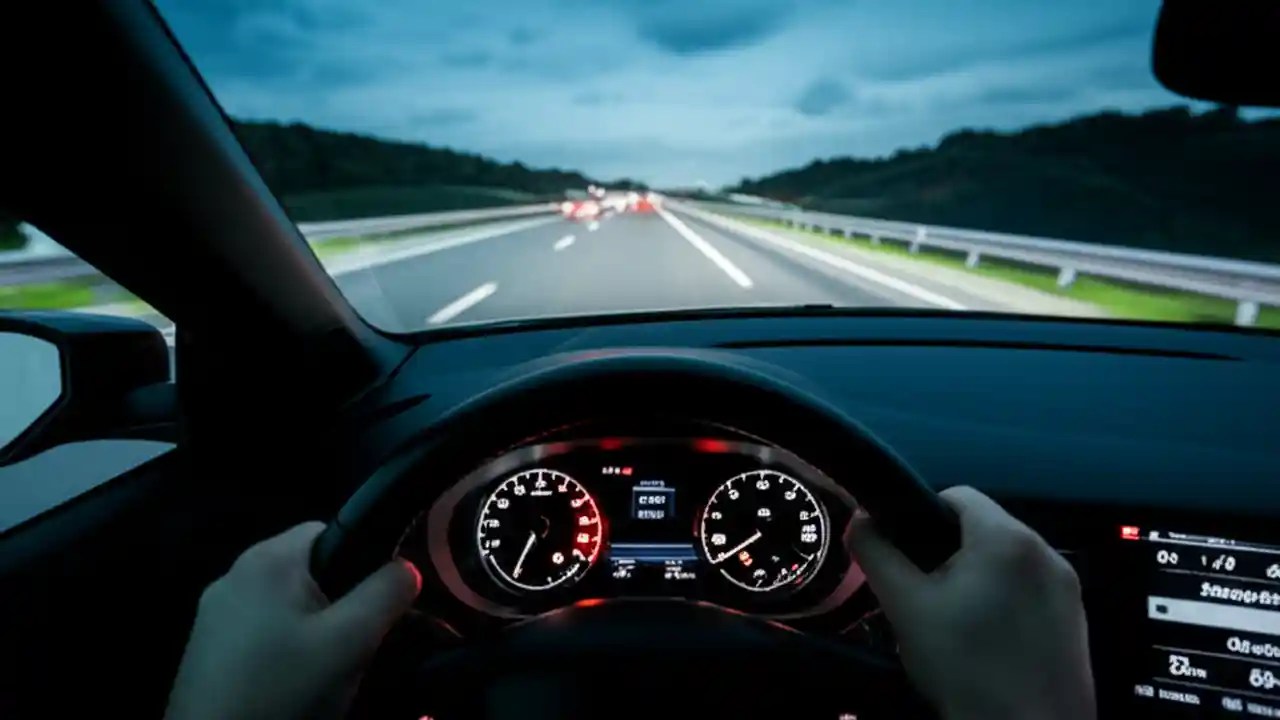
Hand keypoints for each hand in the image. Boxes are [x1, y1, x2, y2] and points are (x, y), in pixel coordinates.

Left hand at [165, 522, 420, 719]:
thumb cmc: (283, 688)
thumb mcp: (350, 642)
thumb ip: (386, 595)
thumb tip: (409, 567)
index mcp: (266, 559)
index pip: (328, 530)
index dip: (363, 561)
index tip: (375, 604)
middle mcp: (233, 575)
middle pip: (308, 572)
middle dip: (338, 604)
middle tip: (352, 645)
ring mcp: (214, 615)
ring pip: (285, 606)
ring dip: (311, 631)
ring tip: (323, 671)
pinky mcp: (205, 650)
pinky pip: (260, 632)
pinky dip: (282, 651)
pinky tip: (289, 684)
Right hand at [849, 487, 1094, 719]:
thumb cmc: (964, 666)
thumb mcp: (906, 607)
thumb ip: (877, 554)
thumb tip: (860, 520)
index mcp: (1007, 537)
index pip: (957, 496)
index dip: (920, 518)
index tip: (905, 559)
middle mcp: (1047, 551)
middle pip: (983, 529)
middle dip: (949, 554)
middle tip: (925, 597)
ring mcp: (1068, 587)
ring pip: (1007, 562)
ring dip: (977, 578)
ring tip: (955, 623)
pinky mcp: (1077, 618)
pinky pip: (1030, 590)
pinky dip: (1006, 602)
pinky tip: (989, 642)